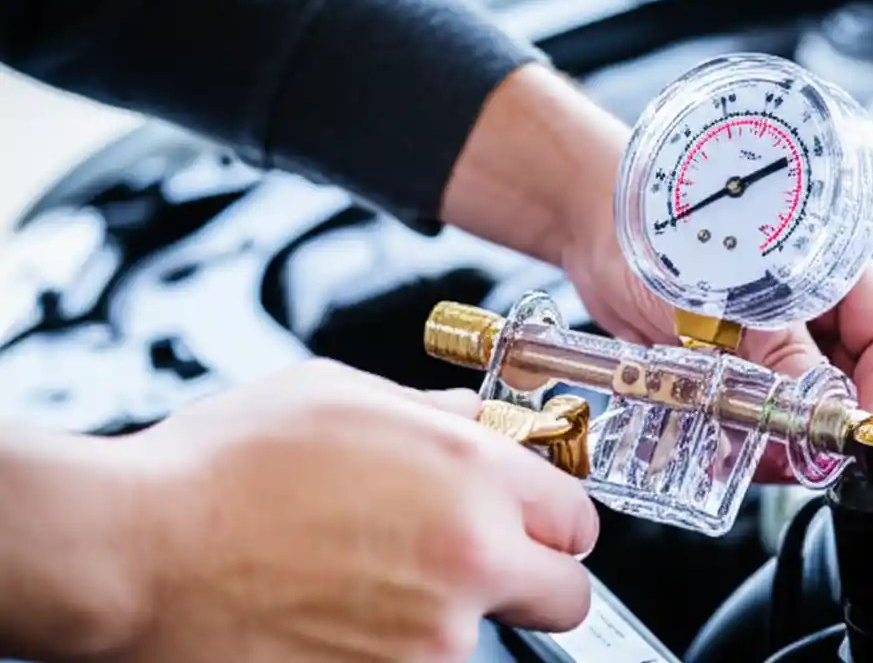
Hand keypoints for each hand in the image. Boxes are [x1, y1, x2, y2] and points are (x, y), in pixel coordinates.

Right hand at [93, 359, 597, 662]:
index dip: (554, 521)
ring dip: (450, 616)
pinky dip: (398, 648)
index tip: (535, 526)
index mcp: (471, 474)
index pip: (578, 517)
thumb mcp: (342, 395)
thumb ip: (437, 415)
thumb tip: (482, 423)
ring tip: (369, 580)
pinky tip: (342, 611)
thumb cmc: (218, 469)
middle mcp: (469, 560)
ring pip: (488, 637)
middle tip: (476, 567)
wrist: (135, 552)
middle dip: (532, 581)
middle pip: (566, 595)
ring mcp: (433, 639)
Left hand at [561, 221, 872, 482]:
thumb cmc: (666, 227)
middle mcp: (804, 306)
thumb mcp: (735, 302)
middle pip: (843, 378)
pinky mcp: (723, 358)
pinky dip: (737, 432)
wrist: (594, 225)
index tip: (858, 433)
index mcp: (829, 272)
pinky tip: (720, 447)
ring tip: (754, 455)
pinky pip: (745, 406)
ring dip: (777, 436)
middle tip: (802, 456)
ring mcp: (762, 334)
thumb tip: (824, 413)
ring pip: (792, 400)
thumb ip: (783, 361)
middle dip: (823, 423)